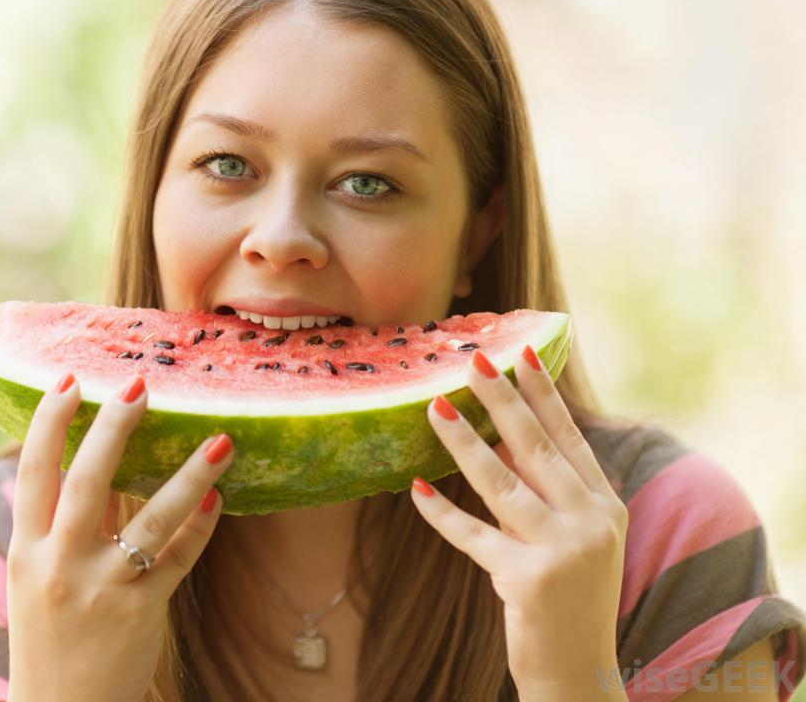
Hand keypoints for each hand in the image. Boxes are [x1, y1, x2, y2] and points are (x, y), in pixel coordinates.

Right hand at [7, 371, 233, 701]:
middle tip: (141, 386)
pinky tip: (218, 500)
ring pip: (149, 520)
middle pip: (85, 483)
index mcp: (27, 549)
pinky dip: (200, 528)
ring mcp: (101, 590)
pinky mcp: (140, 611)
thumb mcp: (39, 575)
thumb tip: (93, 462)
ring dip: (188, 477)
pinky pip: (178, 560)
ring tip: (222, 441)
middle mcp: (58, 565)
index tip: (70, 380)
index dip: (50, 424)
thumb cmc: (51, 630)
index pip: (33, 473)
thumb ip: (64, 522)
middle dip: (113, 430)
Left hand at [411, 345, 628, 699]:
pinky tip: (417, 489)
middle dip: (503, 400)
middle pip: (536, 447)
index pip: (569, 436)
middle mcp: (590, 522)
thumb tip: (500, 435)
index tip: (522, 353)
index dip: (544, 394)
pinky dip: (442, 513)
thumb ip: (548, 490)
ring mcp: (561, 551)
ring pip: (501, 483)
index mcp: (605, 505)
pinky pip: (474, 536)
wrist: (581, 673)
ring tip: (435, 408)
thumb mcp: (577, 537)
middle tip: (474, 361)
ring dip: (464, 442)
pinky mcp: (527, 580)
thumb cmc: (572, 596)